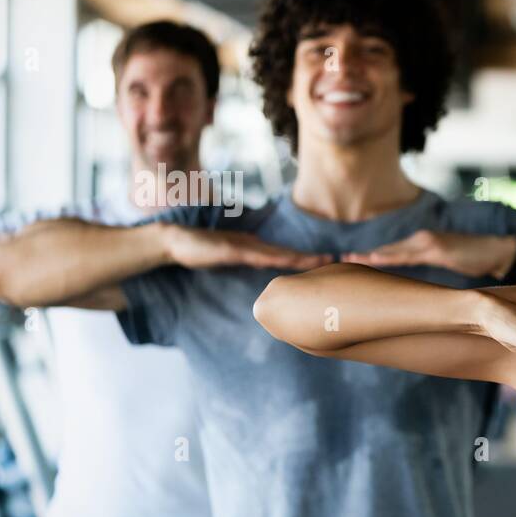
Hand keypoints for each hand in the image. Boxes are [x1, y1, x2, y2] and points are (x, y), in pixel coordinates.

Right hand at [164, 226, 330, 270]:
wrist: (175, 242)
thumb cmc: (201, 251)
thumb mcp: (230, 260)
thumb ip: (246, 263)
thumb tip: (262, 274)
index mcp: (257, 251)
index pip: (289, 258)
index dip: (310, 261)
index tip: (331, 264)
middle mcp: (256, 246)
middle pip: (291, 255)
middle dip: (315, 259)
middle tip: (340, 261)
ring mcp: (245, 247)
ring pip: (280, 254)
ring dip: (302, 259)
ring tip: (325, 260)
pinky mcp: (233, 249)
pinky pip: (259, 255)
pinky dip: (277, 258)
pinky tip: (291, 261)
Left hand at [343, 230, 515, 277]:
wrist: (498, 252)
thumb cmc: (472, 260)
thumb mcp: (444, 265)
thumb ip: (424, 274)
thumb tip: (410, 294)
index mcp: (419, 247)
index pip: (389, 254)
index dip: (368, 259)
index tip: (346, 265)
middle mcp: (419, 241)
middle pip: (385, 251)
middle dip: (362, 257)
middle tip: (336, 262)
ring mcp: (427, 242)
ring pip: (392, 251)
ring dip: (370, 256)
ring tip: (349, 261)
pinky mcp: (437, 247)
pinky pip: (409, 254)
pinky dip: (390, 257)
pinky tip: (374, 259)